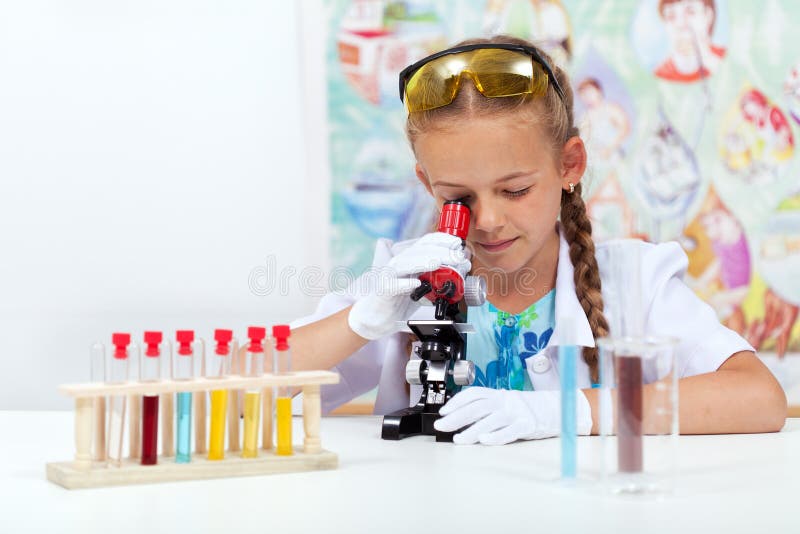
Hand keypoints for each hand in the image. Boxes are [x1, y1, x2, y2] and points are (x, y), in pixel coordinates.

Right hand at [348, 232, 469, 340]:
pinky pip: (393, 286)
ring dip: (423, 262)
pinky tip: (415, 284)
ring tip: (438, 262)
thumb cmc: (400, 299)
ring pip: (405, 264)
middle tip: (457, 257)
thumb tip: (461, 266)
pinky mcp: (383, 291)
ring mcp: (390, 276)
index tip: (457, 243)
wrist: (377, 317)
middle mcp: (399, 264)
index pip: (425, 242)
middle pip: (419, 251)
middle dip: (440, 251)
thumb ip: (440, 275)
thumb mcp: (424, 285)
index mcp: (409, 259)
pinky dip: (404, 284)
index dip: (442, 240)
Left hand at [433, 387, 591, 444]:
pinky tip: (483, 440)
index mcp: (498, 394)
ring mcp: (516, 413)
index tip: (443, 411)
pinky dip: (495, 436)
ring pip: (490, 421)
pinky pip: (509, 432)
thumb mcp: (506, 402)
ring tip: (458, 439)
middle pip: (477, 408)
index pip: (474, 394)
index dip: (457, 402)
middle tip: (441, 426)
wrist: (557, 409)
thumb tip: (460, 418)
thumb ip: (487, 407)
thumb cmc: (527, 409)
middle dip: (456, 417)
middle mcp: (505, 401)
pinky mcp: (527, 425)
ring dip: (471, 431)